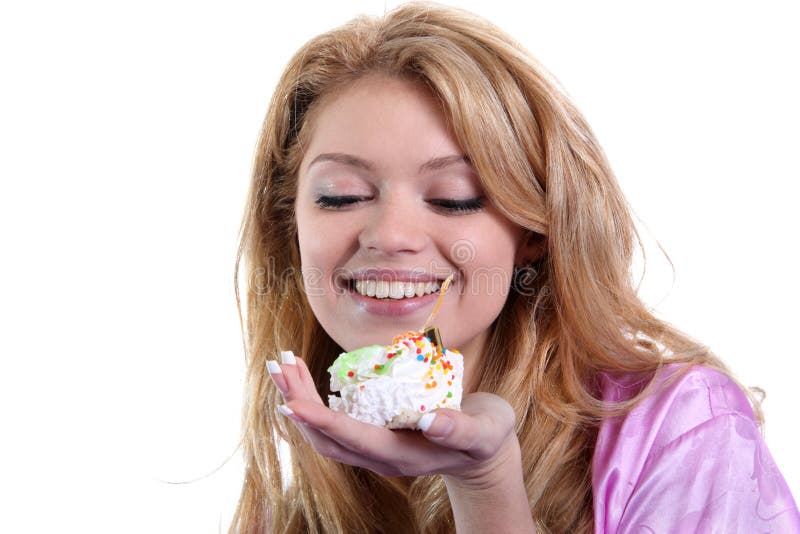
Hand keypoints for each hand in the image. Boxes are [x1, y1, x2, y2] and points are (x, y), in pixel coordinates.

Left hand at [267, 351, 519, 483]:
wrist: (483, 455)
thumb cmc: (486, 438)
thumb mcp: (485, 432)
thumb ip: (461, 429)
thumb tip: (430, 420)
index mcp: (401, 456)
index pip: (352, 439)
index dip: (320, 421)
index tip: (291, 402)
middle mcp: (379, 456)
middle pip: (326, 437)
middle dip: (298, 403)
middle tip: (279, 365)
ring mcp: (374, 448)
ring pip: (325, 432)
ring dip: (300, 400)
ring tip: (283, 366)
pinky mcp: (373, 435)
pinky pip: (334, 423)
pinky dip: (314, 402)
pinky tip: (305, 380)